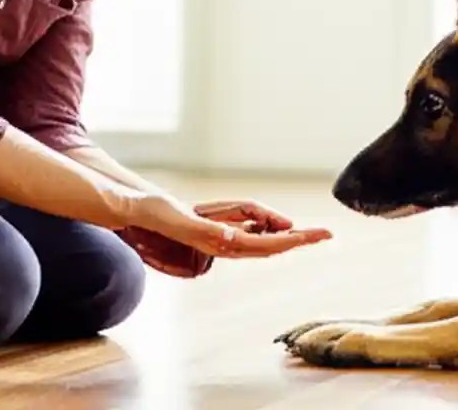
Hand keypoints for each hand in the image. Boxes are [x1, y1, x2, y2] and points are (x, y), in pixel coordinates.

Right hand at [120, 195, 331, 276]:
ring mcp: (219, 237)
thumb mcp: (178, 218)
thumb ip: (205, 230)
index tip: (314, 236)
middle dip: (297, 239)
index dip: (290, 240)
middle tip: (326, 234)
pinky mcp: (213, 229)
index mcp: (217, 243)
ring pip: (259, 237)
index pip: (263, 244)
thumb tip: (235, 237)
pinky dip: (261, 223)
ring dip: (279, 231)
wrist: (131, 213)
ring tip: (303, 228)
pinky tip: (271, 222)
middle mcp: (221, 244)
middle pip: (268, 244)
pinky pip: (246, 228)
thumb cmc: (151, 214)